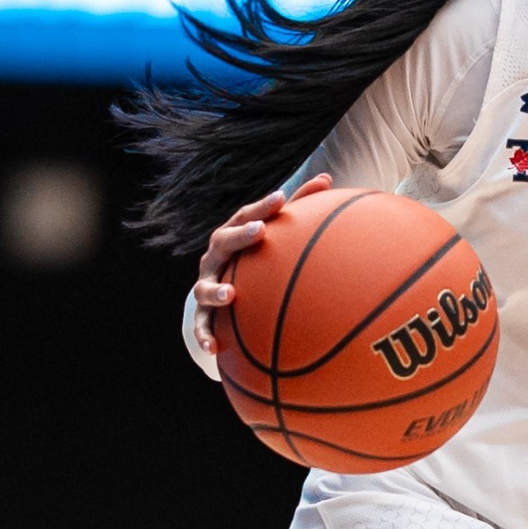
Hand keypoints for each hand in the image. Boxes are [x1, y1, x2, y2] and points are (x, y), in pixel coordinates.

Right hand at [191, 173, 332, 355]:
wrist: (218, 293)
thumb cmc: (253, 257)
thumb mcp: (272, 235)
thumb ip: (299, 208)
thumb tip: (327, 179)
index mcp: (233, 235)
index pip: (244, 215)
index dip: (261, 207)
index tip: (281, 198)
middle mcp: (216, 257)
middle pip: (222, 241)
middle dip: (240, 236)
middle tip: (260, 231)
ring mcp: (206, 284)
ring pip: (204, 286)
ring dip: (216, 290)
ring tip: (231, 294)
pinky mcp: (202, 313)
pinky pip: (200, 326)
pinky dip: (204, 336)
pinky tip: (214, 349)